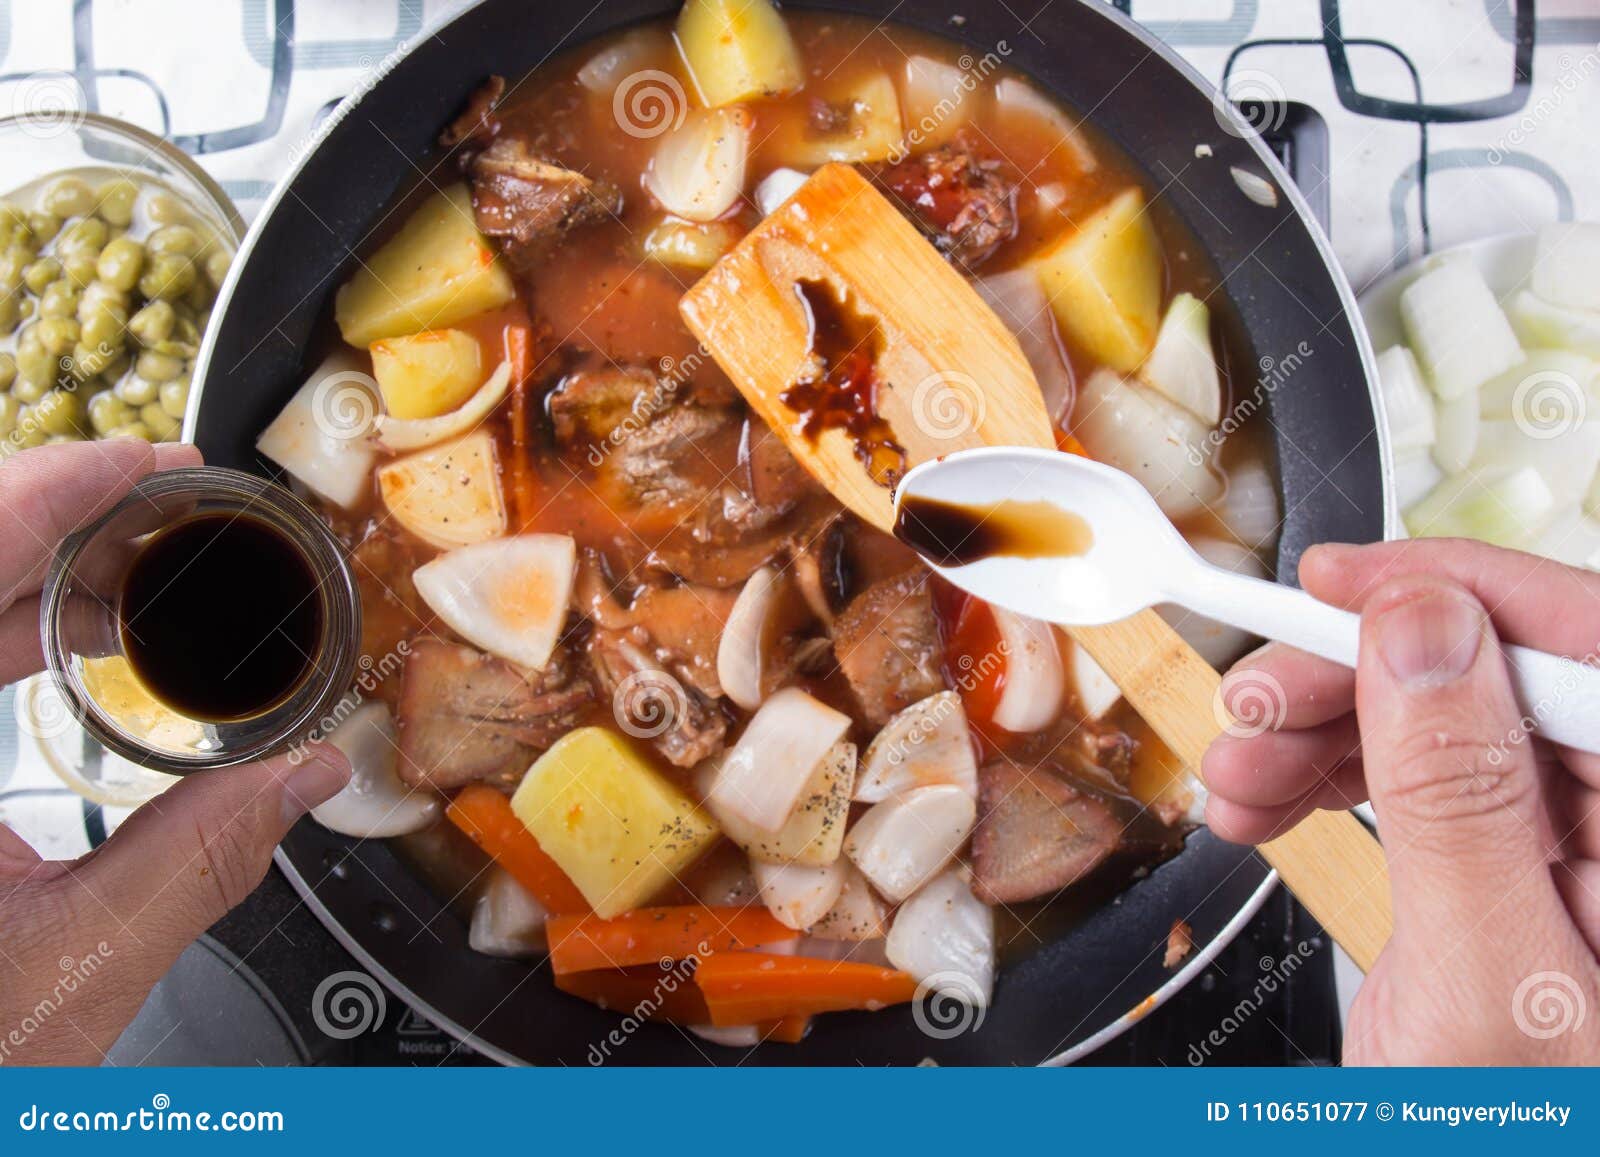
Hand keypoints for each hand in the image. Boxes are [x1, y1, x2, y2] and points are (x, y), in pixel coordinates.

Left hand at [0, 440, 349, 1065]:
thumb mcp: (75, 966)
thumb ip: (200, 858)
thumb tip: (305, 775)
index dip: (52, 489)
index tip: (150, 461)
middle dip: (61, 519)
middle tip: (173, 506)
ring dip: (35, 575)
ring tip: (146, 572)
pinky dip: (4, 631)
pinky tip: (73, 640)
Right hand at [1203, 538, 1599, 1064]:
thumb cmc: (1519, 1140)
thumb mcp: (1489, 989)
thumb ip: (1463, 802)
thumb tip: (1425, 628)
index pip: (1597, 654)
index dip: (1472, 593)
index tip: (1345, 582)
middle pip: (1511, 683)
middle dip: (1365, 679)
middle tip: (1258, 704)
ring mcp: (1581, 860)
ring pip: (1454, 726)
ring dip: (1330, 732)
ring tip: (1240, 774)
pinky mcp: (1512, 876)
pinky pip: (1426, 784)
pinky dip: (1334, 779)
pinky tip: (1270, 799)